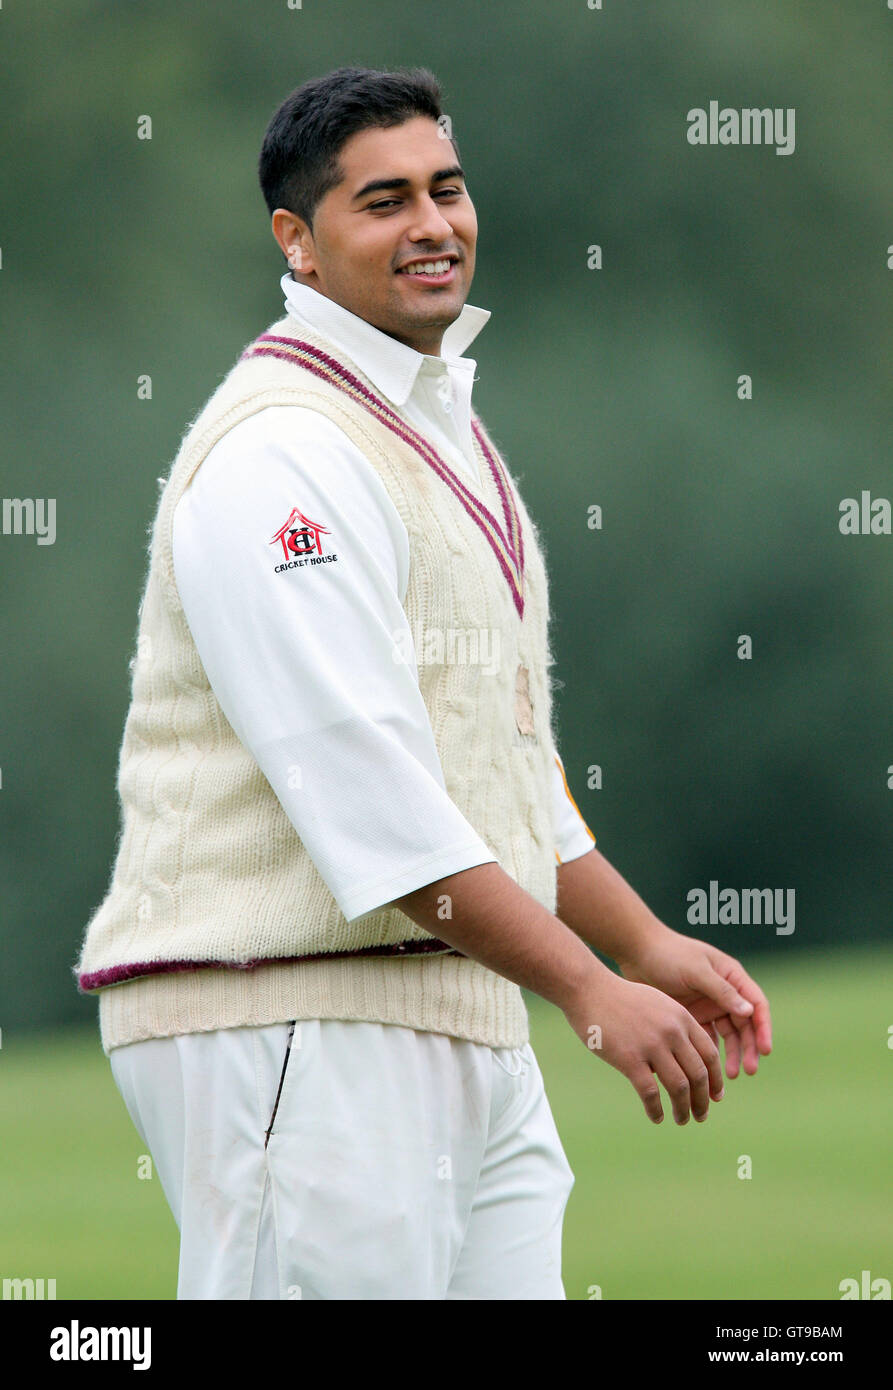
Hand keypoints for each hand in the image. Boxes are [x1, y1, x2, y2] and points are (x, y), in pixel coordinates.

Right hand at [562, 965, 724, 1124]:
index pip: (710, 1055)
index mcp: (682, 1018)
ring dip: (683, 1109)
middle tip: (701, 1115)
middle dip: (703, 1100)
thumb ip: (675, 1027)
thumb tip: (683, 1058)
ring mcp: (652, 1045)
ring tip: (682, 1120)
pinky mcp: (630, 1059)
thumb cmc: (621, 998)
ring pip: (679, 1087)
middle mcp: (672, 1032)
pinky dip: (656, 1110)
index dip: (716, 1079)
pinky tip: (656, 1118)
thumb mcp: (657, 1004)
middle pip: (699, 1075)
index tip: (716, 1096)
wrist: (589, 989)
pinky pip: (650, 1093)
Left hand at [615, 924, 771, 1080]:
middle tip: (748, 1070)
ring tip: (729, 1076)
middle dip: (749, 1048)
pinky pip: (706, 1039)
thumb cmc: (668, 954)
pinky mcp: (692, 1017)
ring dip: (731, 1055)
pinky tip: (707, 1069)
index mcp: (732, 976)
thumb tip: (749, 1012)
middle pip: (745, 1025)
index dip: (763, 1028)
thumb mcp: (696, 970)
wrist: (636, 952)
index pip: (757, 1005)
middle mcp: (724, 993)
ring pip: (728, 1036)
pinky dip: (709, 1054)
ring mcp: (708, 1006)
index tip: (764, 1050)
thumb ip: (721, 991)